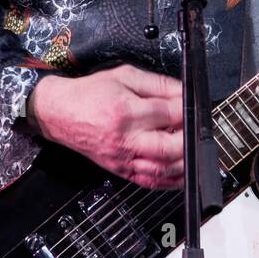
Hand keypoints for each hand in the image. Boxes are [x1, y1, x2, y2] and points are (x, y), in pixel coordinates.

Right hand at [27, 64, 183, 188]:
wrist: (59, 113)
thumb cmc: (90, 93)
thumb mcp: (125, 75)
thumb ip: (158, 84)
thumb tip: (184, 91)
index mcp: (126, 112)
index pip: (168, 113)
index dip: (188, 110)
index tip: (197, 106)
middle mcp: (124, 139)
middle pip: (169, 147)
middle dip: (190, 139)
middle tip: (198, 130)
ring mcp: (122, 158)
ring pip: (162, 169)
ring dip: (185, 162)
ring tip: (193, 148)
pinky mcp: (119, 170)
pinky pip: (149, 182)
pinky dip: (170, 181)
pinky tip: (182, 171)